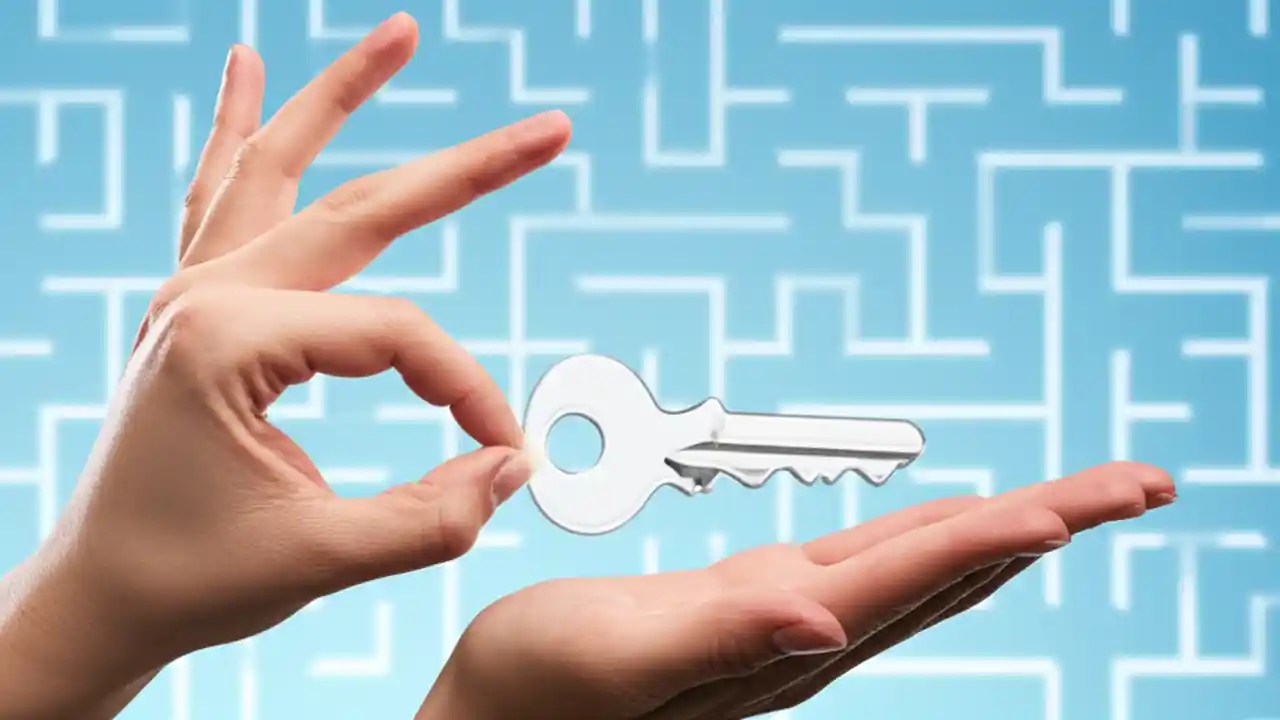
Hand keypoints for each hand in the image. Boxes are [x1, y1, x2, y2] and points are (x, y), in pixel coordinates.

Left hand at [0, 13, 569, 717]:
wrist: (100, 595)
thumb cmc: (189, 578)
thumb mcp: (318, 559)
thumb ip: (431, 517)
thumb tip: (514, 467)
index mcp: (227, 341)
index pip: (394, 335)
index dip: (467, 389)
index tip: (505, 448)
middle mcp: (203, 296)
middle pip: (361, 210)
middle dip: (464, 169)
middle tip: (548, 130)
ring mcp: (190, 290)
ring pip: (279, 168)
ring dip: (340, 98)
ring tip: (399, 35)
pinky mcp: (191, 302)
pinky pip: (219, 195)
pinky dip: (240, 131)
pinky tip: (248, 72)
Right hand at [420, 463, 1174, 718]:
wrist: (498, 713)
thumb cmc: (537, 688)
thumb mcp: (622, 659)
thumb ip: (723, 640)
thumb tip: (829, 625)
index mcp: (780, 637)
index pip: (917, 578)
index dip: (1001, 536)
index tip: (1091, 502)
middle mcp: (806, 632)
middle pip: (955, 569)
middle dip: (1054, 524)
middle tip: (1144, 484)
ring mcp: (787, 623)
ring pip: (926, 568)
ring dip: (1010, 530)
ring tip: (1083, 500)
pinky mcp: (756, 609)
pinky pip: (872, 566)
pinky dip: (931, 539)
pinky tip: (954, 530)